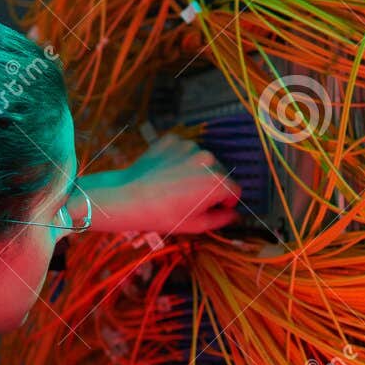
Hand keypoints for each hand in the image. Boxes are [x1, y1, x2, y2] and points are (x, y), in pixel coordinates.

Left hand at [85, 134, 239, 236]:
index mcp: (218, 181)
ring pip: (202, 160)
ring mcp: (190, 146)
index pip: (234, 191)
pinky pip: (185, 150)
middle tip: (189, 199)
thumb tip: (235, 216)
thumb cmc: (163, 215)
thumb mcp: (196, 225)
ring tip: (175, 186)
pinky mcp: (174, 139)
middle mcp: (208, 158)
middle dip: (210, 185)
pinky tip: (166, 173)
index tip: (209, 208)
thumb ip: (222, 219)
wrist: (128, 197)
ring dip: (196, 171)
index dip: (224, 202)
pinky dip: (180, 159)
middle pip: (220, 173)